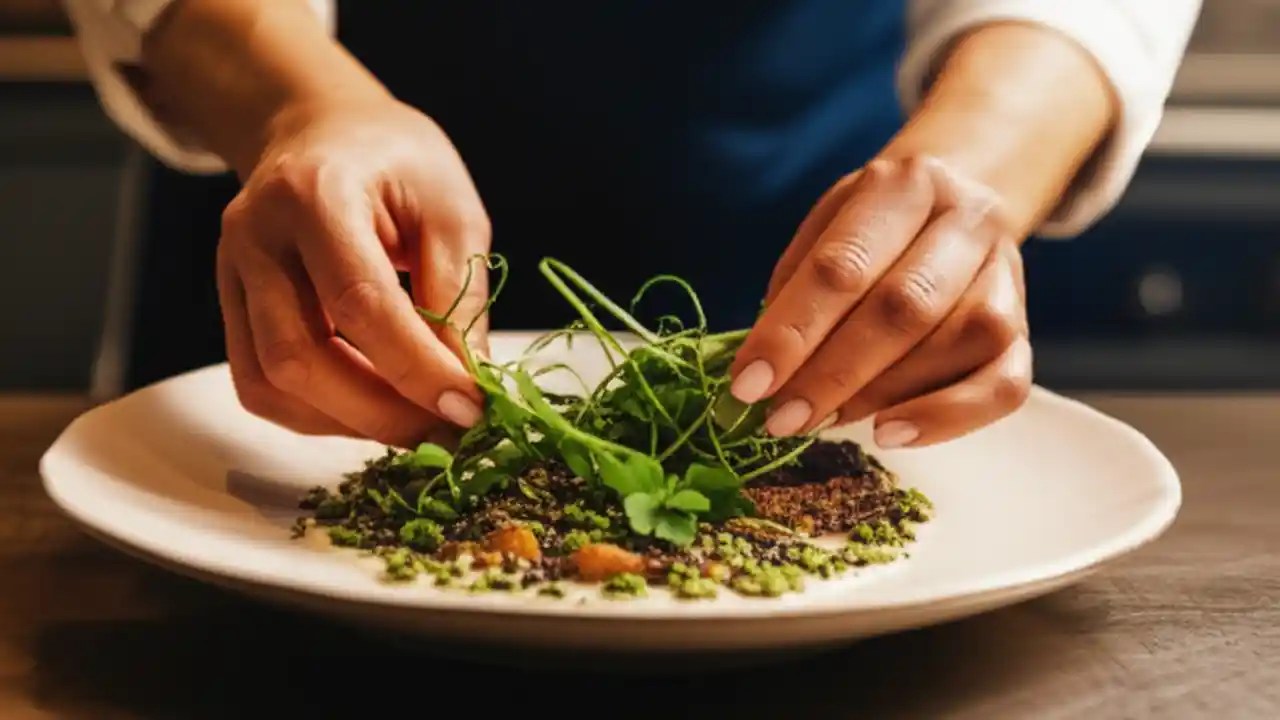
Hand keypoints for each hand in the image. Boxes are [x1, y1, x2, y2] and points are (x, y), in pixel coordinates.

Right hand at [215, 99, 490, 447]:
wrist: (324, 131)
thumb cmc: (399, 163)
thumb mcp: (452, 210)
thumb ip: (459, 296)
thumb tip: (469, 388)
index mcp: (316, 194)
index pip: (359, 302)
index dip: (415, 369)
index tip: (470, 409)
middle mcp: (255, 236)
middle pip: (299, 357)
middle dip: (381, 412)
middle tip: (448, 432)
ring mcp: (231, 274)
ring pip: (271, 384)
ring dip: (350, 423)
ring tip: (417, 423)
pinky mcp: (228, 306)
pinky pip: (262, 386)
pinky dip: (321, 414)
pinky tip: (372, 407)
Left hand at [729, 156, 1030, 447]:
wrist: (959, 201)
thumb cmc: (873, 231)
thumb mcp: (826, 230)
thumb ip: (794, 290)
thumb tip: (760, 372)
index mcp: (903, 186)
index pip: (843, 265)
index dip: (791, 331)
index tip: (748, 384)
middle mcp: (965, 221)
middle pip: (902, 307)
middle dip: (832, 373)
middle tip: (782, 419)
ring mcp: (1005, 274)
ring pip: (958, 343)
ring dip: (881, 395)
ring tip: (824, 420)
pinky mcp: (1025, 329)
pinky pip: (1006, 384)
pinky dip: (947, 418)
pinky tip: (891, 434)